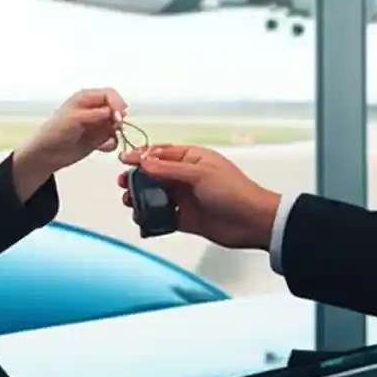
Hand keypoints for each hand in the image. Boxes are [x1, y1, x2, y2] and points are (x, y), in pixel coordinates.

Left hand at [15, 88, 127, 177]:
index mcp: (86, 98)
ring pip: (117, 124)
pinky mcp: (99, 138)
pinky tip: (103, 148)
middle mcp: (94, 108)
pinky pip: (113, 138)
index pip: (109, 94)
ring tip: (106, 140)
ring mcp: (98, 123)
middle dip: (118, 118)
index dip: (117, 103)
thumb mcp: (73, 119)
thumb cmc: (55, 132)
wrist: (47, 154)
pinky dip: (112, 143)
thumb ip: (93, 114)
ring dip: (116, 132)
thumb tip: (111, 111)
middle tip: (115, 128)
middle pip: (116, 108)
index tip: (119, 116)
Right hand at [118, 144, 280, 250]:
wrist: (253, 222)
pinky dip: (151, 220)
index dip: (141, 156)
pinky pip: (162, 218)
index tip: (124, 161)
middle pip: (154, 175)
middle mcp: (186, 177)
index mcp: (192, 159)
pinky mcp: (185, 219)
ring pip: (155, 196)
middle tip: (124, 185)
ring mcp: (185, 198)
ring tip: (131, 204)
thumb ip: (169, 169)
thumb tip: (144, 162)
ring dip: (141, 200)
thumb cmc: (233, 192)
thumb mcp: (200, 174)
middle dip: (137, 180)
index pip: (161, 153)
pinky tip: (143, 223)